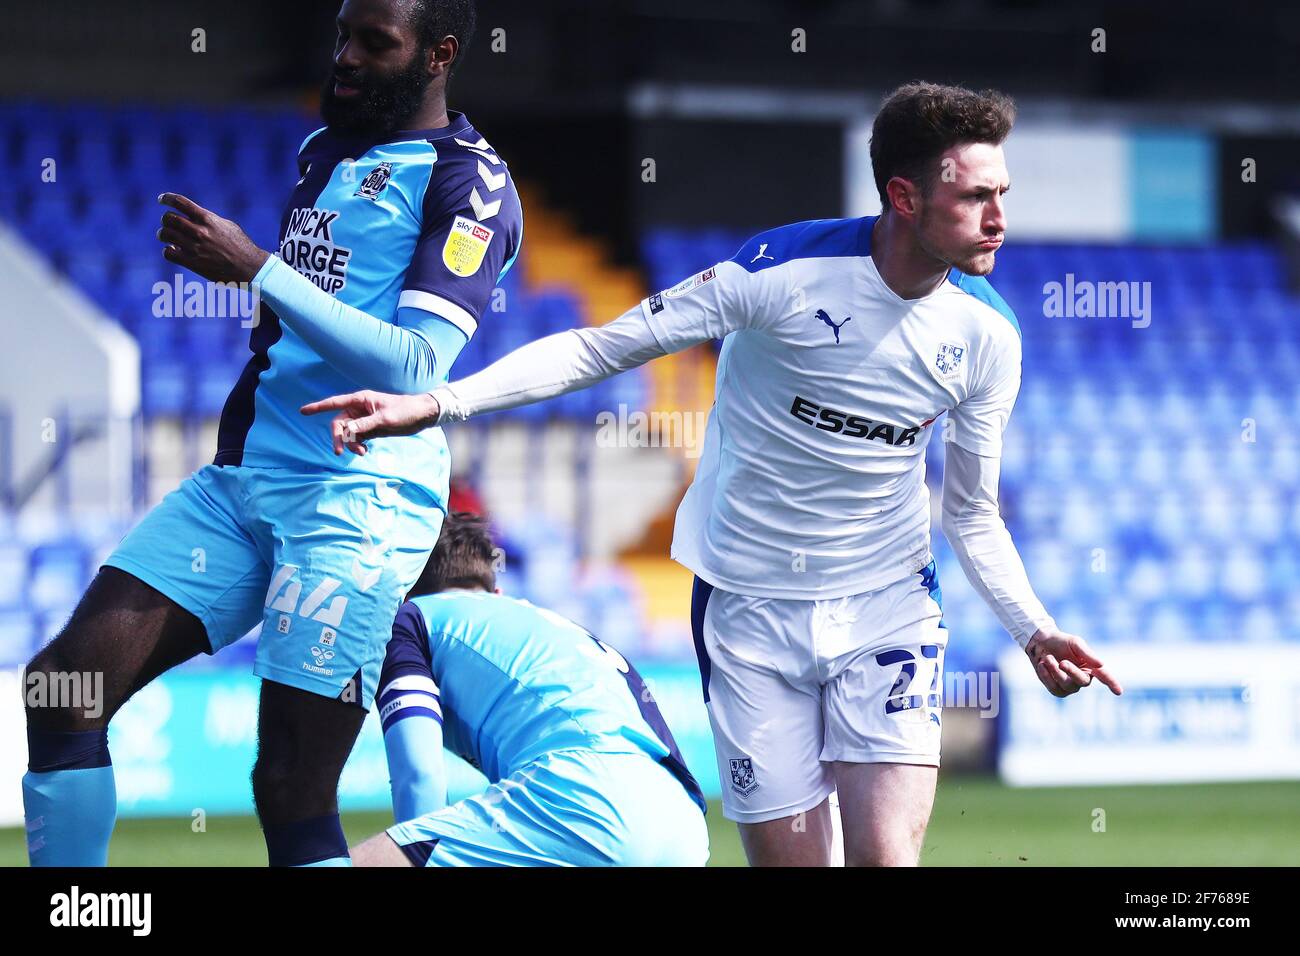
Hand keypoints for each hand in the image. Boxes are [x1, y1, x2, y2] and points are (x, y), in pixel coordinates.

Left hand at [157, 193, 268, 283]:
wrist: (249, 267)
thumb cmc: (241, 245)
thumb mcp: (227, 226)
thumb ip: (209, 220)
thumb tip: (193, 217)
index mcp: (208, 219)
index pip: (180, 202)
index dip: (167, 198)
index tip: (161, 199)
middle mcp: (199, 232)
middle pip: (169, 218)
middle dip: (166, 219)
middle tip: (167, 223)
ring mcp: (194, 248)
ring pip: (166, 234)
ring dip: (163, 234)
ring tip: (165, 236)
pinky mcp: (193, 263)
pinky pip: (169, 253)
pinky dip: (168, 250)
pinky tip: (172, 250)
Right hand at [300, 390, 441, 455]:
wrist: (422, 416)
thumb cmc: (405, 411)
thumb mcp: (385, 419)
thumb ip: (365, 425)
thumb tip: (346, 431)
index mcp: (361, 400)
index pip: (335, 403)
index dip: (318, 407)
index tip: (303, 411)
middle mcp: (359, 409)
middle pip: (339, 423)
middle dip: (338, 437)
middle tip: (339, 452)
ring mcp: (364, 420)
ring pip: (347, 433)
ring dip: (349, 444)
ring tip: (360, 453)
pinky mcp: (371, 430)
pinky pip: (357, 439)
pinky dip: (357, 446)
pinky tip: (364, 451)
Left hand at [1024, 628, 1122, 697]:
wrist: (1040, 642)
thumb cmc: (1061, 641)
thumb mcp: (1075, 643)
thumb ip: (1087, 653)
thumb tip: (1101, 664)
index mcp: (1091, 666)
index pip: (1104, 676)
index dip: (1112, 683)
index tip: (1119, 692)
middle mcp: (1083, 677)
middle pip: (1083, 682)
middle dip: (1071, 672)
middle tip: (1062, 662)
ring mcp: (1070, 685)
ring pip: (1066, 686)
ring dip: (1055, 672)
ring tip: (1047, 658)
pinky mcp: (1056, 689)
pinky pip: (1054, 688)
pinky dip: (1046, 676)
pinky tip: (1042, 664)